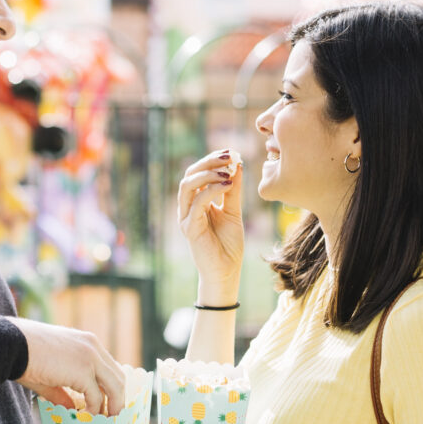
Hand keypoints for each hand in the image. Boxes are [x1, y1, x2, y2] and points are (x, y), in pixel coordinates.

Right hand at [12, 318, 126, 414]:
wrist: (10, 344)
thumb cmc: (24, 356)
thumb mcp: (50, 373)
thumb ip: (63, 391)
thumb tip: (72, 410)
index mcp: (87, 342)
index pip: (110, 367)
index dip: (111, 387)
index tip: (109, 404)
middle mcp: (94, 347)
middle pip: (119, 377)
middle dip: (118, 399)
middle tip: (112, 418)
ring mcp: (90, 358)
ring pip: (115, 387)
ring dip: (112, 407)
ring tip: (105, 423)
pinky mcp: (82, 371)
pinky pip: (96, 397)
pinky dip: (94, 411)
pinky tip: (85, 418)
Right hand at [178, 150, 243, 297]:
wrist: (226, 271)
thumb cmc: (228, 244)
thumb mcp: (233, 211)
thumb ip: (233, 190)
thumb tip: (237, 165)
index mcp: (197, 201)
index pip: (198, 173)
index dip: (212, 160)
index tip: (231, 152)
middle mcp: (188, 207)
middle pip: (189, 175)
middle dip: (208, 162)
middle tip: (228, 156)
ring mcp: (186, 217)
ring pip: (187, 186)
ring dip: (207, 173)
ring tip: (227, 170)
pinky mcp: (189, 228)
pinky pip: (197, 203)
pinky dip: (211, 190)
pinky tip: (227, 185)